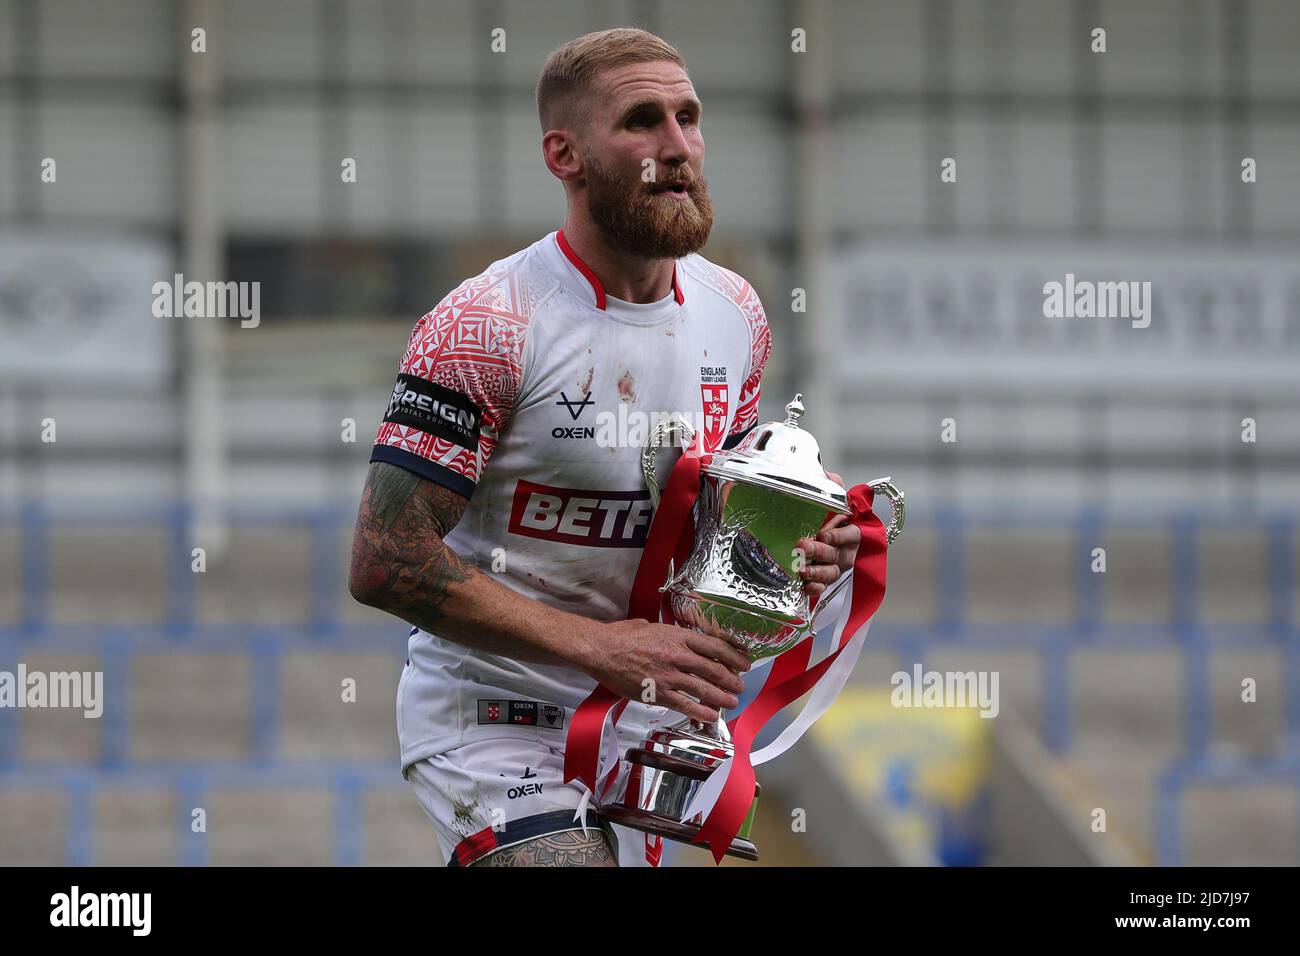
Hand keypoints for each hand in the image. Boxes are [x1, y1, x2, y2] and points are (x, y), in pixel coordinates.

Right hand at [580, 619, 750, 722]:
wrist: (601, 650)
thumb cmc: (622, 636)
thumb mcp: (652, 626)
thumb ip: (670, 634)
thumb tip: (678, 637)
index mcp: (678, 636)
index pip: (716, 646)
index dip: (734, 656)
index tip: (744, 662)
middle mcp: (678, 655)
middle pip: (715, 669)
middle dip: (732, 680)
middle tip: (741, 686)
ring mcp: (669, 676)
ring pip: (705, 689)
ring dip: (722, 698)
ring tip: (732, 703)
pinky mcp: (658, 693)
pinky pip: (686, 705)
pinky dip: (702, 712)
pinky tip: (711, 716)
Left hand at [797, 470, 859, 597]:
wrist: (813, 533)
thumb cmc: (825, 516)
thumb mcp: (830, 500)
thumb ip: (832, 486)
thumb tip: (827, 475)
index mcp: (851, 532)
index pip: (853, 534)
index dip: (840, 536)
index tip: (824, 533)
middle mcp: (845, 552)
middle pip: (837, 555)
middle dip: (820, 551)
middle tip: (803, 546)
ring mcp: (835, 568)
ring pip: (830, 573)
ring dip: (817, 572)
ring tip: (801, 569)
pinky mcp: (823, 581)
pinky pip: (822, 588)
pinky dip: (814, 588)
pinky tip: (804, 586)